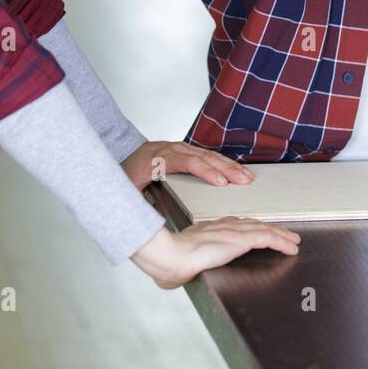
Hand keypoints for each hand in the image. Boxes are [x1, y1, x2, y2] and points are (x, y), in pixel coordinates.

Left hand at [121, 139, 253, 189]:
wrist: (121, 150)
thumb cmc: (126, 171)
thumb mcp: (128, 187)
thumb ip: (138, 201)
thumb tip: (149, 221)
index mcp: (161, 158)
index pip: (188, 162)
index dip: (206, 172)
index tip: (221, 183)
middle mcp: (173, 149)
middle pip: (204, 157)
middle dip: (226, 169)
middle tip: (244, 180)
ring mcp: (181, 148)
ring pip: (209, 155)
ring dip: (229, 165)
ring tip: (246, 176)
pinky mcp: (185, 150)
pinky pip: (207, 155)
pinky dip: (223, 163)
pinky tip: (235, 170)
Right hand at [131, 219, 299, 288]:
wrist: (171, 256)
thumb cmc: (169, 262)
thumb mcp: (178, 262)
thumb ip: (181, 266)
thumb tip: (171, 277)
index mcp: (208, 230)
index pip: (235, 225)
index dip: (250, 228)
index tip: (257, 231)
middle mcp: (223, 227)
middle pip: (253, 224)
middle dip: (269, 228)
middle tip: (284, 234)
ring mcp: (233, 232)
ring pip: (264, 230)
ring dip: (281, 235)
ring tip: (293, 240)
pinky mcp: (241, 240)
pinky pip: (268, 238)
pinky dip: (282, 242)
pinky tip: (291, 247)